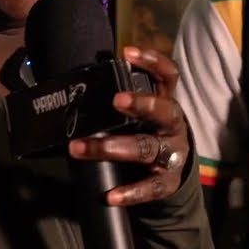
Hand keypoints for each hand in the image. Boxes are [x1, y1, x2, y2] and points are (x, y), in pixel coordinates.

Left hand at [67, 46, 188, 205]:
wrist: (172, 174)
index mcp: (166, 102)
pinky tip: (111, 195)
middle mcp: (173, 126)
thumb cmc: (147, 134)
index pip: (168, 76)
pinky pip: (151, 187)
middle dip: (142, 104)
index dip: (152, 61)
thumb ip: (121, 102)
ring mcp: (173, 154)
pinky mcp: (168, 182)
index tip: (127, 52)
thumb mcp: (141, 114)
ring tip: (82, 148)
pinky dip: (131, 192)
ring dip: (113, 147)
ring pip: (147, 148)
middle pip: (164, 111)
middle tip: (117, 100)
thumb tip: (75, 87)